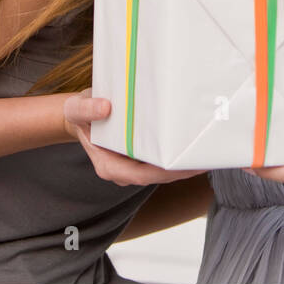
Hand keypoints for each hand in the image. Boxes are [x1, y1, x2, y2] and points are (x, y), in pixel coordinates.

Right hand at [63, 89, 207, 186]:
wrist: (83, 113)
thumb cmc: (80, 113)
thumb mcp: (76, 108)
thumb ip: (86, 109)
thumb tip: (105, 107)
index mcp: (109, 166)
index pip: (141, 175)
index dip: (165, 173)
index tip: (185, 165)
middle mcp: (124, 171)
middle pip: (158, 176)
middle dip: (183, 170)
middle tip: (207, 157)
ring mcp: (134, 165)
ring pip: (163, 170)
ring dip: (184, 164)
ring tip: (207, 151)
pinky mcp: (142, 157)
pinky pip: (162, 159)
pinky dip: (178, 154)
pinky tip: (194, 144)